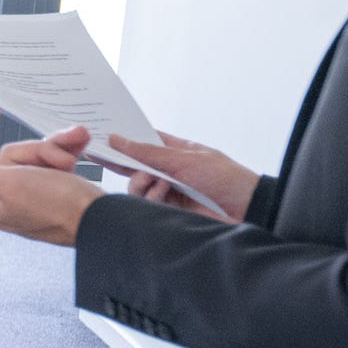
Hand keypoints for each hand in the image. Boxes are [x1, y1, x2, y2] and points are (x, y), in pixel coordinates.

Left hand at [0, 103, 104, 246]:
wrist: (102, 221)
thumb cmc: (56, 207)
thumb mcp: (8, 184)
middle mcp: (4, 198)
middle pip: (12, 153)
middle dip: (39, 150)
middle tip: (58, 162)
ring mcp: (29, 195)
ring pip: (36, 153)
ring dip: (57, 149)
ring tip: (74, 159)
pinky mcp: (52, 191)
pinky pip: (54, 160)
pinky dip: (68, 152)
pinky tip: (80, 149)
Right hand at [106, 129, 257, 219]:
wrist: (247, 211)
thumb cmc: (226, 179)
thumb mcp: (186, 159)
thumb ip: (149, 153)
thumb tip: (119, 139)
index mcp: (175, 151)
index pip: (142, 140)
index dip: (122, 138)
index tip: (100, 136)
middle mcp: (168, 170)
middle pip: (133, 164)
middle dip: (123, 162)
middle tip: (105, 157)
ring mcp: (166, 191)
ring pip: (134, 186)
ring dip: (141, 183)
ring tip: (156, 183)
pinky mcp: (165, 211)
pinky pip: (143, 203)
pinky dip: (151, 197)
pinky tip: (165, 195)